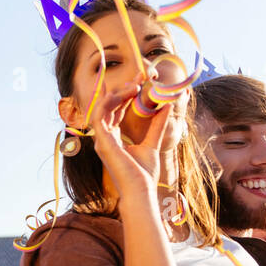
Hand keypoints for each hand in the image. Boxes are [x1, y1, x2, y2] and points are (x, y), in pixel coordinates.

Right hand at [88, 73, 177, 200]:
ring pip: (101, 108)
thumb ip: (157, 126)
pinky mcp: (102, 143)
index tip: (140, 79)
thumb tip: (166, 107)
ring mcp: (101, 141)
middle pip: (108, 106)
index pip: (116, 111)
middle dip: (122, 88)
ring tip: (134, 84)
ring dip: (117, 93)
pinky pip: (99, 116)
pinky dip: (109, 102)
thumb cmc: (144, 174)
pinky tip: (124, 93)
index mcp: (113, 139)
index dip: (126, 94)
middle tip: (139, 75)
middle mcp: (104, 138)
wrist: (141, 191)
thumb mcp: (153, 143)